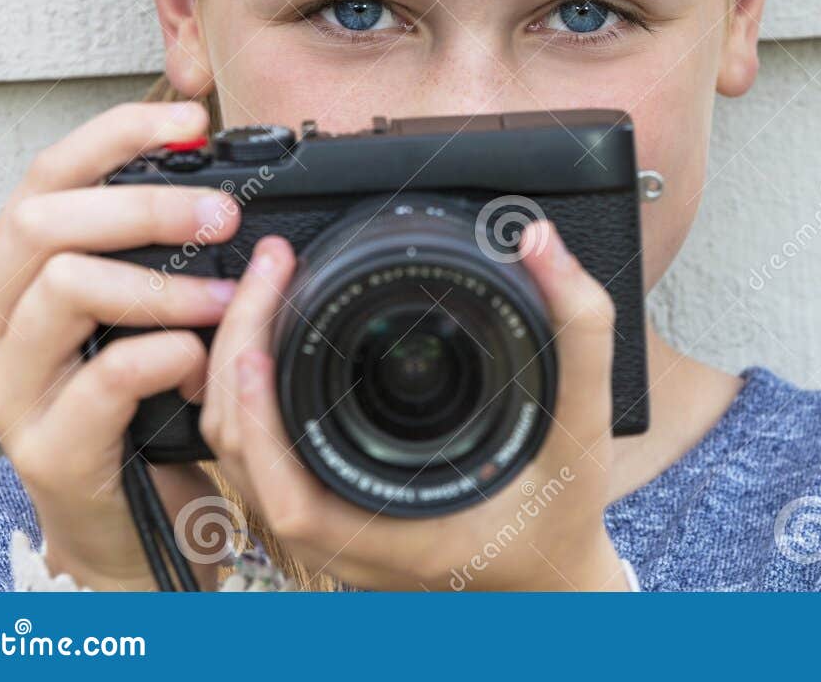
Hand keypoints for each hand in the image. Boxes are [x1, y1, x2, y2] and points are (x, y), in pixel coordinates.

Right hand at [0, 101, 241, 589]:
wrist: (121, 523)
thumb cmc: (134, 404)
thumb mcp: (138, 310)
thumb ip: (156, 250)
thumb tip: (225, 182)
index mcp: (13, 274)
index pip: (46, 175)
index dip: (115, 134)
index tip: (187, 120)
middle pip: (45, 223)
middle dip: (144, 206)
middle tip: (224, 214)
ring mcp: (10, 387)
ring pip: (66, 289)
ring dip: (164, 284)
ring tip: (226, 297)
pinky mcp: (47, 447)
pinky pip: (103, 380)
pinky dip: (166, 356)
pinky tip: (200, 360)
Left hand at [199, 220, 630, 590]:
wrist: (549, 577)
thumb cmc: (561, 515)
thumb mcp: (585, 426)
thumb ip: (578, 333)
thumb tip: (542, 242)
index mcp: (393, 534)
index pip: (291, 497)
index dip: (260, 424)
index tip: (256, 347)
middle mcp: (344, 539)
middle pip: (246, 460)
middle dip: (237, 360)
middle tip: (268, 272)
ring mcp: (328, 526)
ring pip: (244, 459)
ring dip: (235, 374)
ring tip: (263, 290)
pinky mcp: (328, 505)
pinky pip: (263, 455)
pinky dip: (252, 397)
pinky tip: (268, 337)